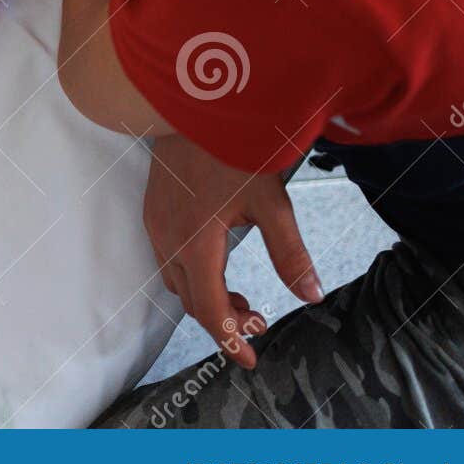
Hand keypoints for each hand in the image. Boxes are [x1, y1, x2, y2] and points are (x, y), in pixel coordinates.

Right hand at [143, 135, 321, 368]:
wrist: (193, 104)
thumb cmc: (232, 147)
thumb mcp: (271, 201)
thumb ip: (290, 253)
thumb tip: (310, 294)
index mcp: (196, 243)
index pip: (209, 309)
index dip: (230, 339)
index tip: (249, 360)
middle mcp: (168, 239)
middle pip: (191, 301)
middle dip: (224, 319)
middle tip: (260, 320)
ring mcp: (155, 224)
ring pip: (176, 282)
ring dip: (207, 298)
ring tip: (243, 297)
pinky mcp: (153, 211)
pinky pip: (166, 259)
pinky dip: (191, 276)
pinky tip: (215, 264)